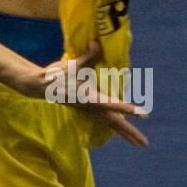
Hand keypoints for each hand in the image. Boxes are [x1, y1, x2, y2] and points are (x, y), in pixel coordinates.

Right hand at [18, 41, 149, 148]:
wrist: (41, 87)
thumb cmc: (57, 76)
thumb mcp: (73, 65)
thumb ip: (88, 57)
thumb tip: (97, 43)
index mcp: (89, 98)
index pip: (111, 103)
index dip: (125, 107)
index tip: (140, 112)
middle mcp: (91, 107)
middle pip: (114, 123)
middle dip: (130, 133)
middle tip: (145, 144)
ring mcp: (90, 110)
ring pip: (111, 124)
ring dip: (125, 133)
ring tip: (139, 142)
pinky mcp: (88, 109)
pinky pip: (106, 119)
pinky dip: (116, 126)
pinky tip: (122, 128)